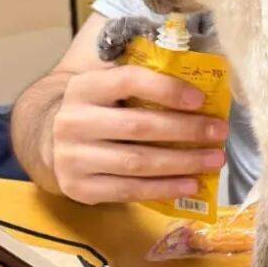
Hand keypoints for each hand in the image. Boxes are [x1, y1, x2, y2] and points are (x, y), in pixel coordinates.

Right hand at [49, 65, 227, 203]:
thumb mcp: (108, 85)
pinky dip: (164, 188)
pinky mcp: (79, 187)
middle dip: (187, 130)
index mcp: (86, 87)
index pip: (129, 81)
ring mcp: (73, 157)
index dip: (167, 89)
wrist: (47, 139)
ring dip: (183, 163)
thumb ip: (142, 77)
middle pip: (140, 126)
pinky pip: (129, 190)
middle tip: (220, 132)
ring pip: (138, 162)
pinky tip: (191, 184)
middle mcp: (74, 121)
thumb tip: (200, 75)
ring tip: (214, 160)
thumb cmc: (98, 107)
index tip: (201, 99)